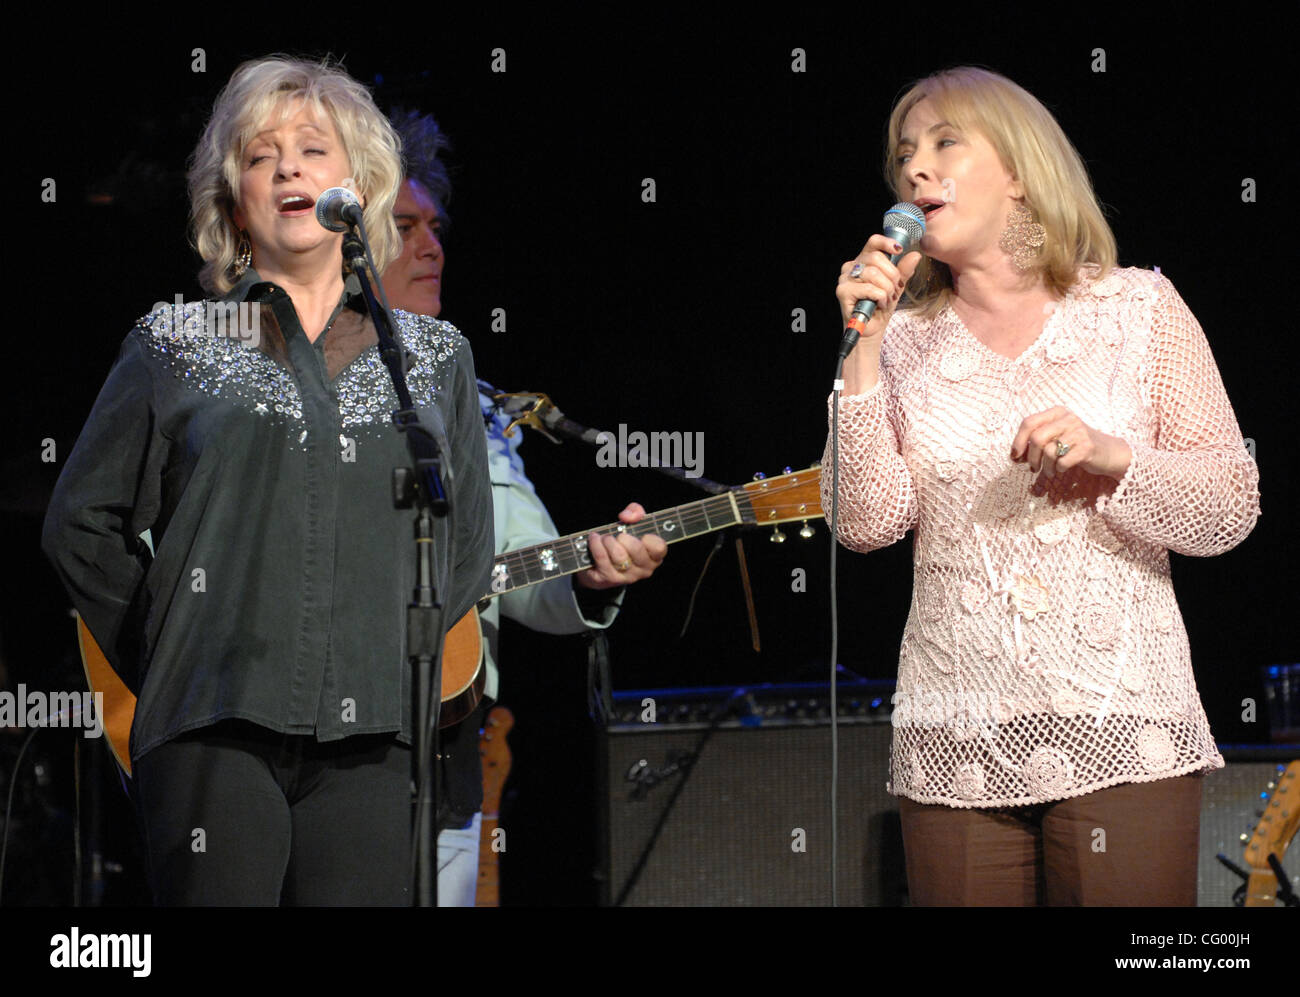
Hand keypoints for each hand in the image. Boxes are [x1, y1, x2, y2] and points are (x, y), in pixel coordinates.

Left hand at [577, 503, 666, 589]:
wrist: (600, 567)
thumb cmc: (622, 543)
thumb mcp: (633, 525)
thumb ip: (635, 512)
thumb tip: (627, 516)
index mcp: (654, 557)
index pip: (659, 547)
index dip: (649, 537)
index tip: (641, 534)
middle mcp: (644, 570)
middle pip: (636, 548)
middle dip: (623, 536)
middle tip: (618, 535)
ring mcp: (627, 577)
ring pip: (618, 555)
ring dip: (608, 540)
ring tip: (605, 538)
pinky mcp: (608, 579)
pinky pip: (602, 558)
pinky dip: (596, 544)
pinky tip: (594, 539)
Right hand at [836, 234, 922, 341]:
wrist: (872, 329)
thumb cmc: (880, 307)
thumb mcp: (896, 286)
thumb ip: (904, 270)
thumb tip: (915, 255)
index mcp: (863, 261)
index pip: (873, 242)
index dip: (887, 243)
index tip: (899, 250)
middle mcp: (852, 267)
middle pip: (876, 258)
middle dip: (892, 275)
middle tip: (895, 290)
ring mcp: (845, 278)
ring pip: (873, 273)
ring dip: (887, 289)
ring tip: (887, 299)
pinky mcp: (843, 291)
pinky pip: (869, 288)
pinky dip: (880, 298)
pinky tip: (879, 305)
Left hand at [1010, 407, 1131, 480]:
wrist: (1108, 452)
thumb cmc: (1076, 445)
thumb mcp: (1057, 436)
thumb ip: (1037, 440)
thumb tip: (1015, 456)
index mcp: (1057, 412)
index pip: (1028, 422)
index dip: (1018, 441)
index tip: (1015, 456)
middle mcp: (1068, 418)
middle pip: (1036, 438)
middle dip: (1031, 457)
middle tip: (1033, 468)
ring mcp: (1079, 432)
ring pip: (1048, 451)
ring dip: (1045, 467)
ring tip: (1049, 472)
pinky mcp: (1087, 448)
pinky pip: (1062, 462)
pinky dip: (1058, 469)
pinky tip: (1062, 469)